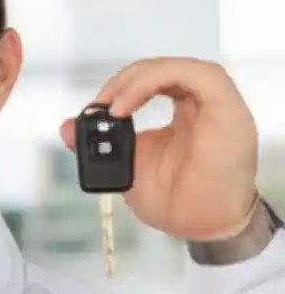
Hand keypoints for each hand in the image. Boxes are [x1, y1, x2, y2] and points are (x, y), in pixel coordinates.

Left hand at [60, 58, 259, 241]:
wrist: (200, 228)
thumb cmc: (176, 200)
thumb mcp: (128, 166)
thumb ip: (99, 144)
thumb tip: (66, 127)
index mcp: (185, 111)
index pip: (155, 78)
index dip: (122, 85)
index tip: (96, 108)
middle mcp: (203, 104)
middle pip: (164, 68)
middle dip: (124, 80)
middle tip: (99, 105)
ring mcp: (218, 106)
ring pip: (179, 66)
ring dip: (138, 79)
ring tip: (112, 107)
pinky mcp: (227, 110)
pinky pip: (198, 74)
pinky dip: (155, 82)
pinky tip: (127, 108)